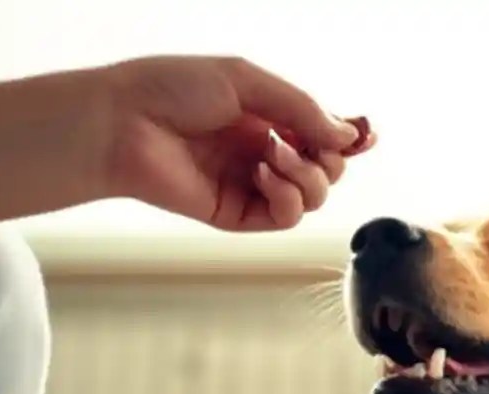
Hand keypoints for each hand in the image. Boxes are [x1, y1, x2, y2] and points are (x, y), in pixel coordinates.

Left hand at [0, 56, 375, 230]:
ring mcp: (253, 185)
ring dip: (309, 176)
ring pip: (315, 197)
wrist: (123, 123)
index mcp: (268, 117)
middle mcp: (265, 152)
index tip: (365, 135)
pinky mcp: (238, 214)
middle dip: (329, 158)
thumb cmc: (172, 89)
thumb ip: (302, 108)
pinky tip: (266, 176)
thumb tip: (350, 136)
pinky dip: (289, 198)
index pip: (325, 136)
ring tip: (274, 157)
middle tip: (299, 142)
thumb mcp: (248, 81)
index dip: (349, 138)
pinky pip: (288, 217)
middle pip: (329, 170)